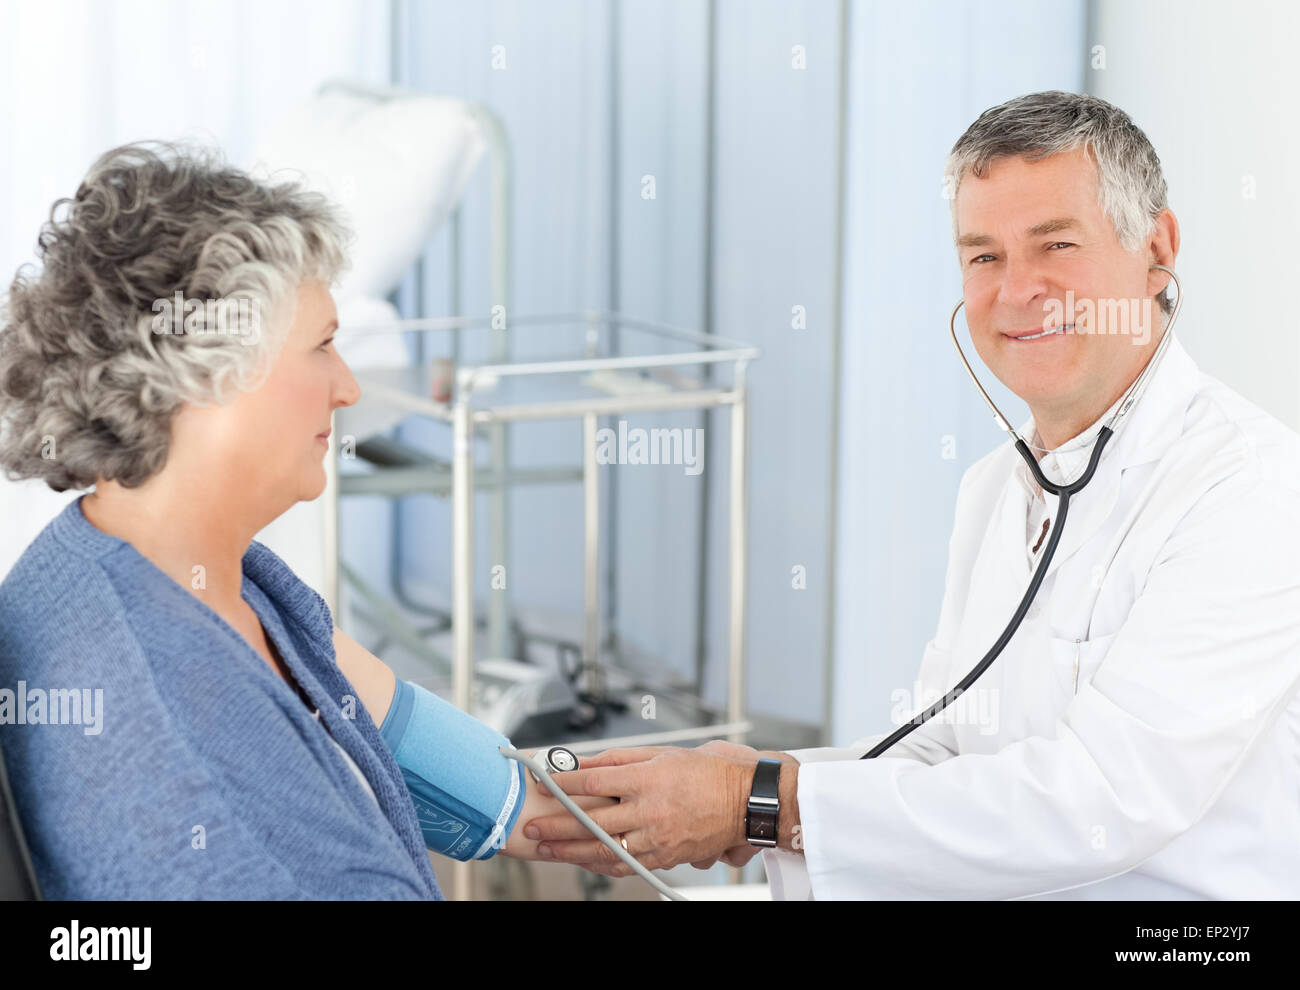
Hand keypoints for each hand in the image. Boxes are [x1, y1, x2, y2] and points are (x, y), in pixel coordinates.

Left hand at [521, 744, 757, 876]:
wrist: (744, 802)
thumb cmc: (706, 772)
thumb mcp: (662, 753)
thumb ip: (619, 759)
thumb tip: (584, 761)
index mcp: (649, 779)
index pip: (595, 781)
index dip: (565, 784)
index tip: (544, 784)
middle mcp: (651, 810)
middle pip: (593, 821)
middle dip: (557, 826)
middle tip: (531, 827)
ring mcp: (659, 837)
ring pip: (605, 850)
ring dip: (571, 851)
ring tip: (547, 848)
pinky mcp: (666, 856)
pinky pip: (627, 865)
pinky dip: (600, 863)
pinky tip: (582, 859)